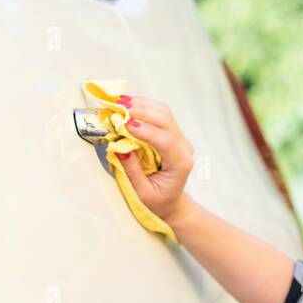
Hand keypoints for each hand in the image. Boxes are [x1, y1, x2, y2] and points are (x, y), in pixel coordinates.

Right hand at [115, 94, 193, 224]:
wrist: (171, 201)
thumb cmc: (158, 201)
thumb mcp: (142, 193)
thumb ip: (133, 171)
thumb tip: (120, 147)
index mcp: (180, 164)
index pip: (166, 141)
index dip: (146, 130)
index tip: (126, 124)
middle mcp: (184, 147)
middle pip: (166, 120)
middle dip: (141, 111)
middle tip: (118, 108)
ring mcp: (179, 137)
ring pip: (163, 112)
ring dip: (141, 104)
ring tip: (119, 102)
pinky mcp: (171, 131)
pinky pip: (159, 112)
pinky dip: (143, 105)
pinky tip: (127, 103)